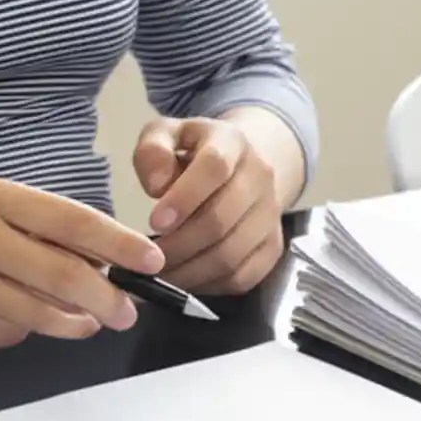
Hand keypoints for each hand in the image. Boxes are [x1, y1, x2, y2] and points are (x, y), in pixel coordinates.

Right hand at [0, 177, 164, 349]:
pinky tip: (3, 313)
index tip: (151, 261)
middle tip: (128, 313)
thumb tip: (106, 262)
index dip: (118, 244)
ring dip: (72, 323)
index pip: (71, 221)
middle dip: (106, 299)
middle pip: (62, 276)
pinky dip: (19, 330)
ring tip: (86, 321)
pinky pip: (5, 335)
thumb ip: (42, 228)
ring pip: (38, 315)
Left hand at [132, 116, 284, 294]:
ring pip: (231, 254)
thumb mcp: (165, 135)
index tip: (153, 223)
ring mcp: (271, 216)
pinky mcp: (272, 248)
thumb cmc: (192, 153)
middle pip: (221, 220)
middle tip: (147, 258)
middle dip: (178, 245)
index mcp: (232, 143)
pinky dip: (208, 286)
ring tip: (159, 273)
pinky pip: (242, 277)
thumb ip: (153, 150)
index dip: (184, 198)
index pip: (215, 168)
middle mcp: (261, 178)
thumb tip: (157, 186)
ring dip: (189, 271)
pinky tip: (184, 280)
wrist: (240, 167)